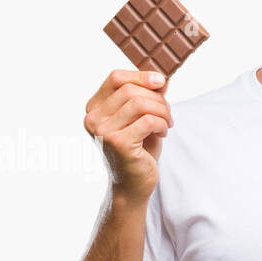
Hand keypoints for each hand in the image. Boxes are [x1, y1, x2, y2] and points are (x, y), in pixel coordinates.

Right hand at [82, 69, 172, 201]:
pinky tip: (163, 134)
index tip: (161, 82)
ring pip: (140, 103)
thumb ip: (147, 98)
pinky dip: (161, 124)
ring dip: (162, 111)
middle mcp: (93, 118)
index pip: (116, 78)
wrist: (133, 184)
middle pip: (131, 90)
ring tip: (167, 124)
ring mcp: (103, 131)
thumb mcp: (142, 118)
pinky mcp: (118, 143)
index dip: (141, 76)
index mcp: (94, 108)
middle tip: (168, 114)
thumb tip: (160, 79)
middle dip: (157, 99)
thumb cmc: (138, 150)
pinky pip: (148, 121)